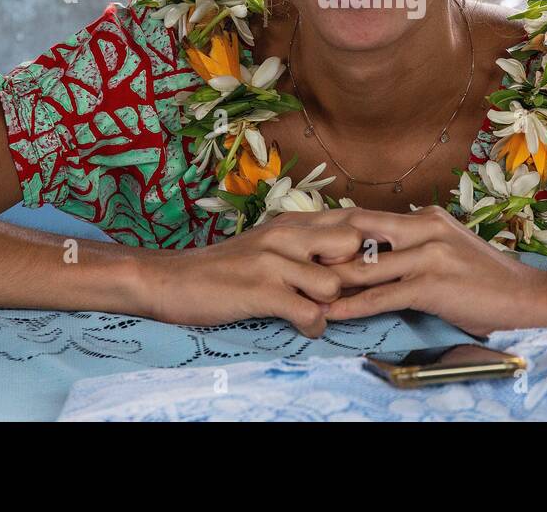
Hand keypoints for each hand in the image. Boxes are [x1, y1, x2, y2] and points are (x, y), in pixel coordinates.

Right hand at [137, 212, 363, 337]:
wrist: (170, 278)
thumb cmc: (226, 266)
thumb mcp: (269, 242)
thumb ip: (306, 241)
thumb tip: (351, 251)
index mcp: (291, 222)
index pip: (353, 219)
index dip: (373, 241)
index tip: (377, 261)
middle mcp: (285, 235)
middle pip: (352, 243)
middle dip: (356, 273)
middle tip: (344, 292)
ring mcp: (272, 262)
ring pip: (333, 284)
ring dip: (331, 306)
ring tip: (316, 311)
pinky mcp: (259, 291)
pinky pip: (308, 313)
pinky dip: (312, 327)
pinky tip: (302, 326)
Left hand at [322, 206, 546, 335]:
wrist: (528, 295)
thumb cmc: (486, 277)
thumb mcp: (449, 247)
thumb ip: (415, 244)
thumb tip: (377, 251)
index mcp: (426, 218)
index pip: (367, 220)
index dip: (333, 231)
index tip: (302, 241)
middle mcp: (424, 228)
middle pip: (358, 236)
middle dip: (323, 250)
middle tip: (289, 262)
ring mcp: (428, 255)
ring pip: (366, 267)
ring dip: (331, 281)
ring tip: (301, 291)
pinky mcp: (432, 284)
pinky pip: (382, 296)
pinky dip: (354, 306)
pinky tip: (332, 313)